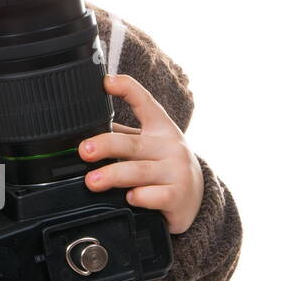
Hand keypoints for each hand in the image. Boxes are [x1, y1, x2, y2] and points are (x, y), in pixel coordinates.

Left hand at [78, 73, 203, 234]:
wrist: (196, 196)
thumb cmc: (164, 166)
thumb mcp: (148, 145)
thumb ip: (121, 137)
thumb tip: (84, 131)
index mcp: (160, 128)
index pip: (144, 102)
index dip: (126, 89)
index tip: (106, 82)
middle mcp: (170, 146)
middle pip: (133, 143)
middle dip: (106, 145)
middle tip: (84, 150)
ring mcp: (176, 171)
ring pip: (140, 171)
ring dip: (113, 175)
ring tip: (92, 181)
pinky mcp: (178, 196)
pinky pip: (155, 196)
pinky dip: (140, 197)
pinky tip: (129, 198)